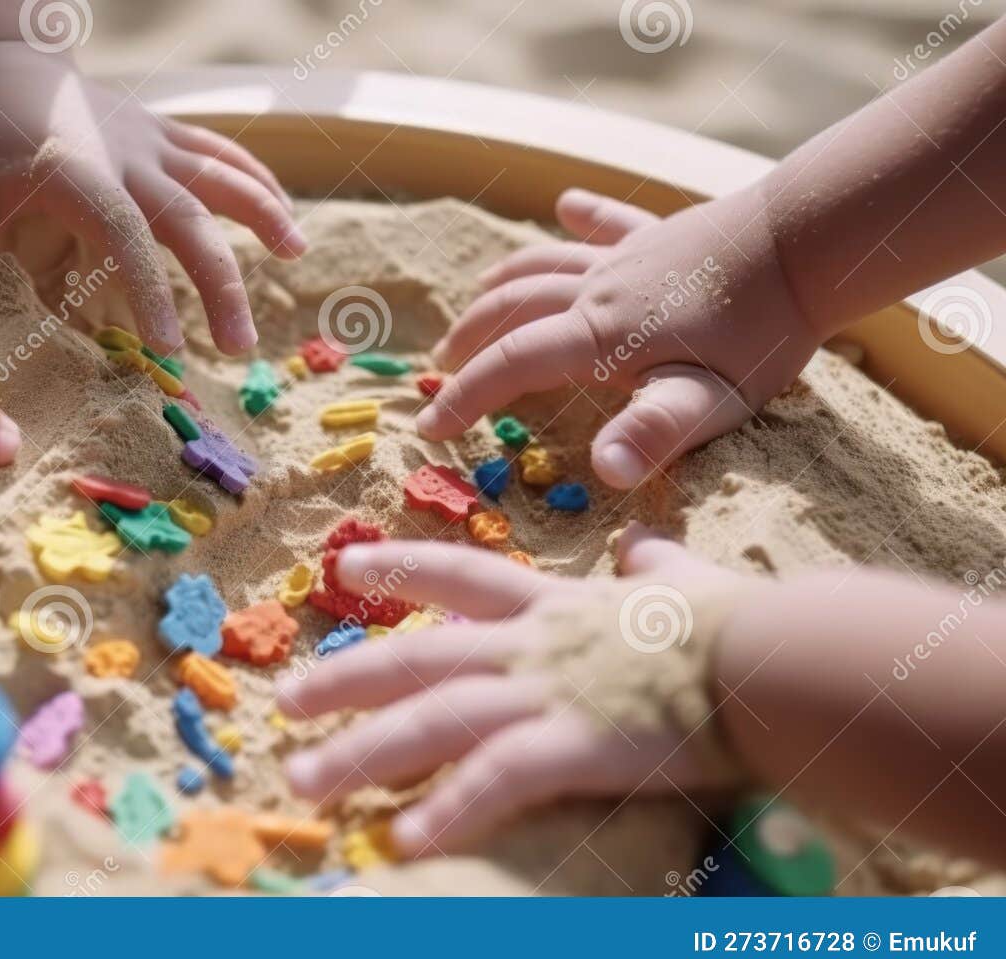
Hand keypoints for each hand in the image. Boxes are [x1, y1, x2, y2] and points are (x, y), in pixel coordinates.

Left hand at [0, 41, 304, 353]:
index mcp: (73, 172)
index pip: (124, 235)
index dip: (150, 290)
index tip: (169, 347)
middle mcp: (122, 151)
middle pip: (189, 217)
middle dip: (221, 283)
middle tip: (240, 346)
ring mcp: (148, 136)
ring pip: (222, 173)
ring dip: (265, 214)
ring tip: (297, 255)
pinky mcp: (160, 130)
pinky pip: (221, 152)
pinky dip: (257, 181)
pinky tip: (285, 213)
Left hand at [276, 523, 752, 856]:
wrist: (779, 659)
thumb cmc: (742, 623)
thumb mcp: (688, 582)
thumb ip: (657, 565)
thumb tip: (646, 546)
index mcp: (554, 606)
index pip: (459, 574)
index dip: (400, 567)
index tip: (344, 566)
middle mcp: (532, 646)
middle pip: (416, 658)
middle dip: (343, 680)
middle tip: (285, 702)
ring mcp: (546, 692)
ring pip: (431, 719)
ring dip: (361, 753)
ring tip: (302, 782)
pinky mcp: (573, 744)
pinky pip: (494, 779)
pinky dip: (448, 809)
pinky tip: (405, 840)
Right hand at [417, 187, 826, 488]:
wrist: (808, 242)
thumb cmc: (764, 331)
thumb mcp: (715, 398)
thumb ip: (655, 433)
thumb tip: (604, 474)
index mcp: (599, 337)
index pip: (510, 366)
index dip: (464, 398)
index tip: (429, 427)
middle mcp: (596, 291)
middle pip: (510, 312)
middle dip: (469, 342)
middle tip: (442, 370)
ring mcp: (626, 258)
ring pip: (542, 264)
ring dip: (502, 286)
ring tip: (477, 301)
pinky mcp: (660, 234)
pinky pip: (607, 221)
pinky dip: (581, 215)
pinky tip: (565, 204)